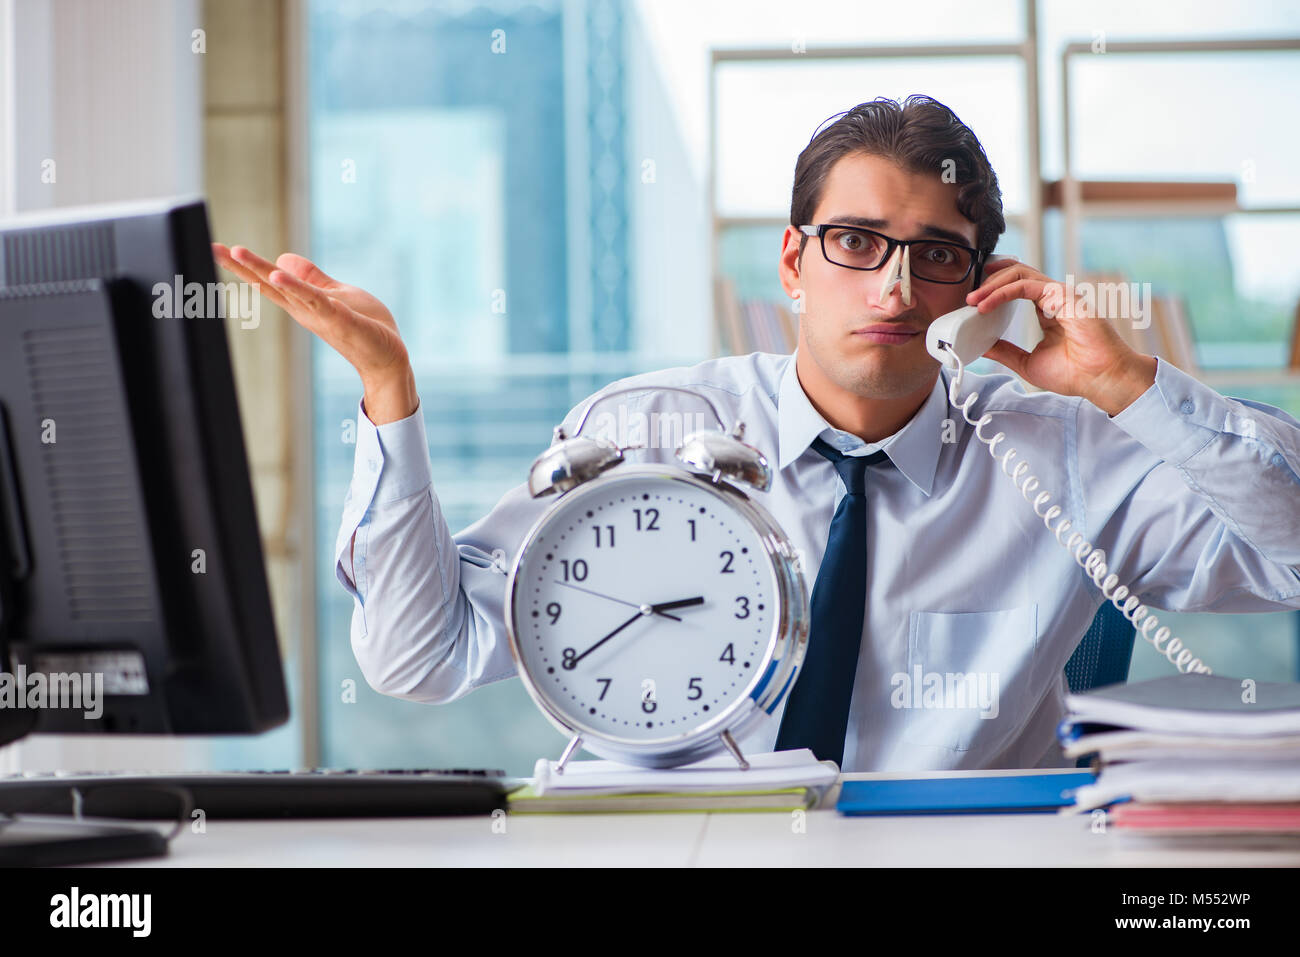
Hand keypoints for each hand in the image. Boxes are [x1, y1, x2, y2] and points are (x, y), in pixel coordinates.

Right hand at [211, 243, 418, 423]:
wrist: (389, 357)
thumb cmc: (367, 327)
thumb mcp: (337, 294)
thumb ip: (312, 278)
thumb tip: (283, 259)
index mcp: (303, 302)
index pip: (269, 280)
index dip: (245, 265)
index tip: (217, 247)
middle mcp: (305, 310)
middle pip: (268, 284)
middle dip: (241, 267)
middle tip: (212, 248)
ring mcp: (321, 316)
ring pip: (286, 290)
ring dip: (262, 272)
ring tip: (237, 253)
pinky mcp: (340, 319)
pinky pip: (316, 300)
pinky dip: (296, 288)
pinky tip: (278, 275)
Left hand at [965, 259, 1157, 416]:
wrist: (1100, 380)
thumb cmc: (1074, 373)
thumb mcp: (1027, 362)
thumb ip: (1005, 351)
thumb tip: (982, 346)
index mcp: (1047, 309)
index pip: (1017, 286)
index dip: (993, 288)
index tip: (972, 301)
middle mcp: (1053, 297)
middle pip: (1016, 274)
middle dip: (988, 282)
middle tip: (968, 297)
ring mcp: (1059, 294)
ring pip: (1019, 274)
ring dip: (991, 284)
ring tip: (973, 300)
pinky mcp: (1063, 296)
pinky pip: (1026, 285)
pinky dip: (1002, 291)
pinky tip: (986, 304)